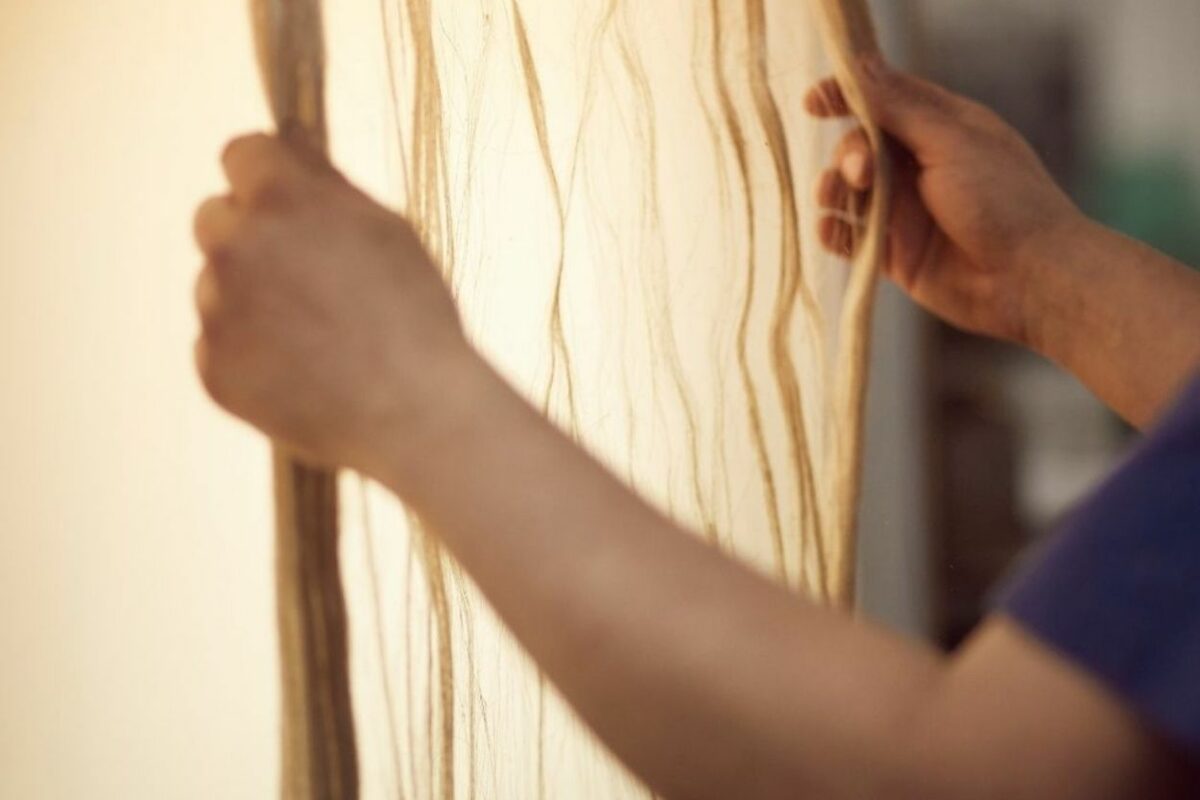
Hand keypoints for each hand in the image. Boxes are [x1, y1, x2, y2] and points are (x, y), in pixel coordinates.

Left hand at [192, 133, 472, 473]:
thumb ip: (327, 181)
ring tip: (316, 334)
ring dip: (251, 298)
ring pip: (215, 284)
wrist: (416, 413)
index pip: (241, 153)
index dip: (268, 176)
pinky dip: (250, 352)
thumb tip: (291, 140)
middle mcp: (236, 246)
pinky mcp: (211, 367)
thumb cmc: (415, 316)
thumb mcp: (387, 230)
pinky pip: (217, 342)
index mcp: (282, 200)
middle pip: (214, 216)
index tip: (286, 200)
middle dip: (251, 235)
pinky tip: (303, 369)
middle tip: (306, 275)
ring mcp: (217, 311)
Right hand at [806, 57, 1085, 345]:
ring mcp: (906, 211)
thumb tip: (860, 68)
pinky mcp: (895, 253)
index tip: (813, 102)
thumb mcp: (950, 141)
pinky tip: (831, 230)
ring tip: (835, 200)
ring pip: (849, 191)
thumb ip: (899, 109)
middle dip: (849, 154)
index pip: (884, 98)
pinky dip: (834, 232)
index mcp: (941, 127)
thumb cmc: (1004, 201)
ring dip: (833, 190)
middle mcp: (920, 166)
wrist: (1030, 278)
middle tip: (862, 174)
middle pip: (860, 144)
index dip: (846, 95)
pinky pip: (850, 237)